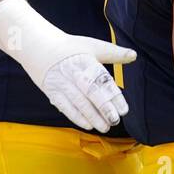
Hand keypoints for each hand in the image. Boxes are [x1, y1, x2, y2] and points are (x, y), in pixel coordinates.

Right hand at [0, 0, 134, 132]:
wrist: (39, 47)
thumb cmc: (71, 48)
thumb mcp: (92, 46)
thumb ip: (114, 53)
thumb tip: (134, 55)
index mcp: (86, 61)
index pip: (102, 80)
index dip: (113, 96)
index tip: (124, 109)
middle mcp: (73, 73)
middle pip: (90, 92)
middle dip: (104, 108)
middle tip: (115, 120)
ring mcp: (61, 83)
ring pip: (78, 102)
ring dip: (92, 117)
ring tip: (105, 127)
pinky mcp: (52, 92)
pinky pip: (64, 107)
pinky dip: (76, 117)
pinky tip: (88, 125)